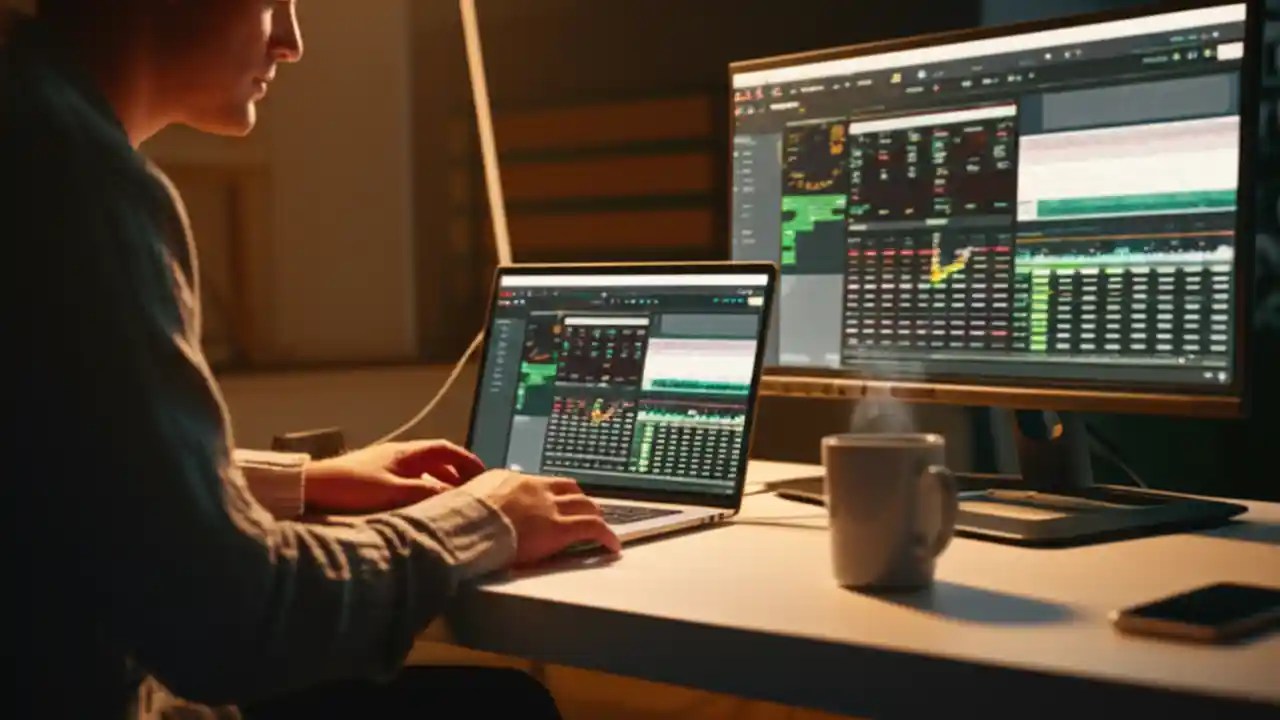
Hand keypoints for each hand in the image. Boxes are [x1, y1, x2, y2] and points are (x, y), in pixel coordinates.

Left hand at [303, 440, 485, 514]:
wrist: (312, 487)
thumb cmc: (351, 486)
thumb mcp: (393, 492)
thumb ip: (424, 492)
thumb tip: (453, 494)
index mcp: (406, 453)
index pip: (446, 449)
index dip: (466, 460)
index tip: (483, 474)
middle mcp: (398, 455)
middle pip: (436, 459)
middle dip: (456, 472)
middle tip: (469, 490)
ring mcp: (385, 465)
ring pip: (422, 470)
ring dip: (438, 481)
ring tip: (448, 500)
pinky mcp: (373, 477)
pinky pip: (408, 479)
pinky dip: (421, 488)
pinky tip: (419, 505)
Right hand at [464, 470, 620, 564]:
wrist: (462, 527)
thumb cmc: (455, 520)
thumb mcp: (463, 501)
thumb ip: (475, 505)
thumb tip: (465, 513)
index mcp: (509, 480)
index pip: (540, 483)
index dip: (554, 493)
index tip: (557, 500)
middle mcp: (534, 488)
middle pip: (569, 489)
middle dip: (580, 501)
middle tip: (587, 512)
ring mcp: (548, 507)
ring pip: (585, 505)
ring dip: (595, 516)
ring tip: (601, 527)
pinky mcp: (558, 529)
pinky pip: (593, 528)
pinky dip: (606, 535)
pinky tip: (612, 545)